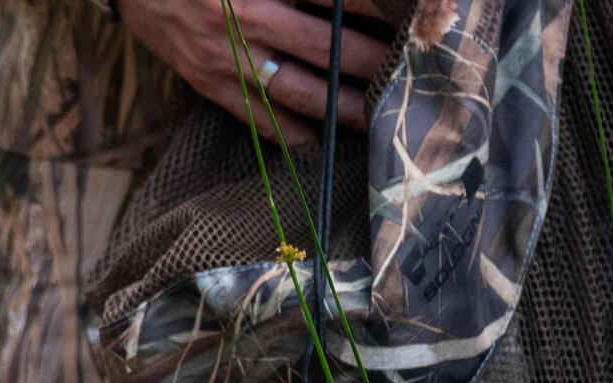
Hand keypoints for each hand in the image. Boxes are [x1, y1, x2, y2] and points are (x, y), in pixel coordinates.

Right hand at [116, 0, 397, 145]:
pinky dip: (287, 130)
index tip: (407, 17)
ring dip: (340, 106)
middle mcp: (243, 18)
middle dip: (372, 61)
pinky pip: (252, 114)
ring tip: (375, 116)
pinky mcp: (204, 81)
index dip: (372, 8)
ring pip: (296, 88)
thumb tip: (345, 1)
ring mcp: (223, 55)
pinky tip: (316, 138)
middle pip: (325, 45)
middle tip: (408, 73)